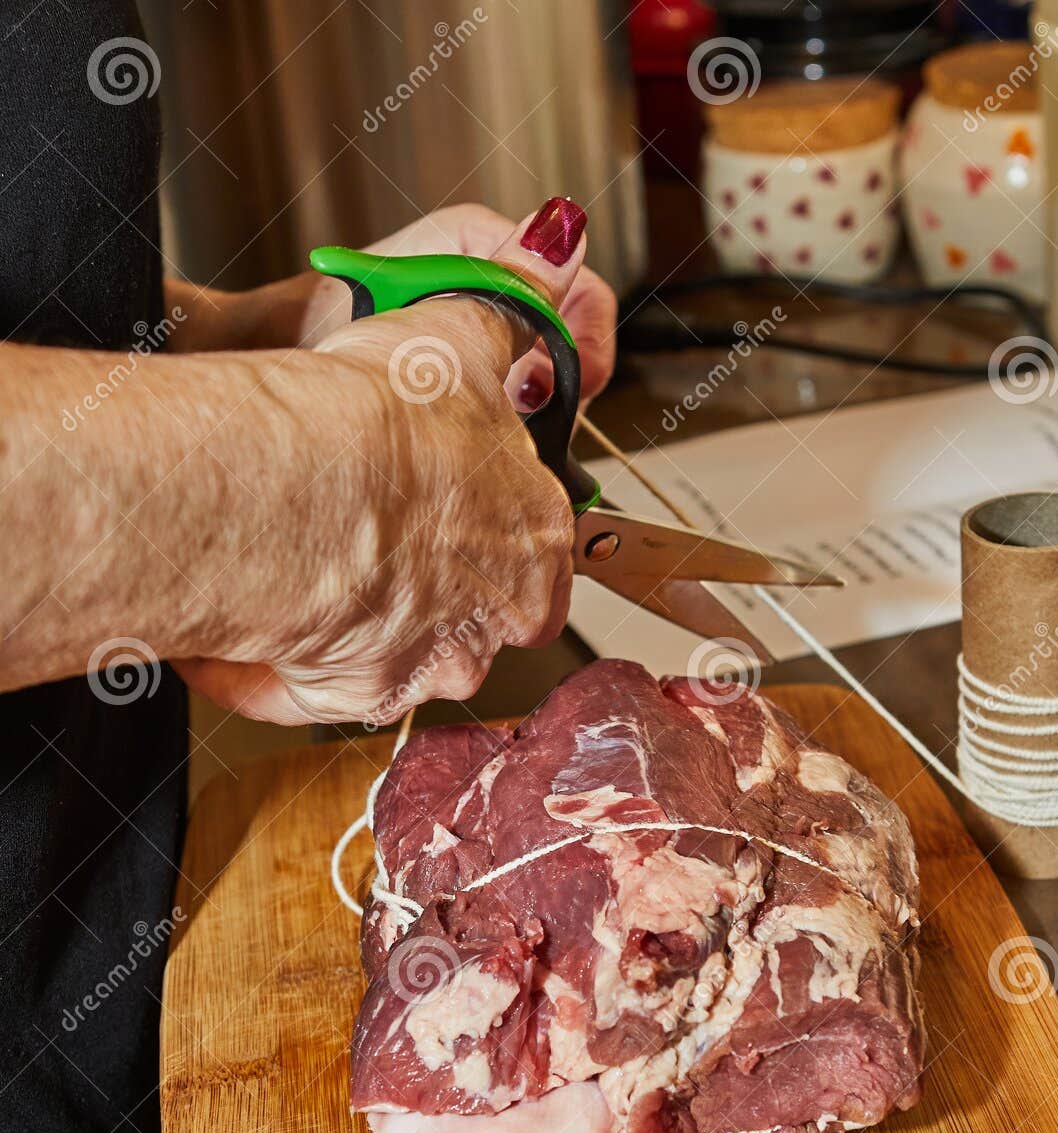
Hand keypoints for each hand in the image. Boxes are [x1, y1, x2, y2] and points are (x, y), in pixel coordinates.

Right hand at [175, 202, 589, 726]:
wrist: (286, 492)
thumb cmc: (377, 428)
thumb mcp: (459, 334)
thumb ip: (514, 304)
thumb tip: (557, 247)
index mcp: (536, 555)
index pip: (534, 557)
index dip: (477, 519)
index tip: (426, 495)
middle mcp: (486, 631)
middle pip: (459, 615)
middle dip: (411, 576)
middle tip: (349, 517)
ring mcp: (412, 675)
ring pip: (378, 650)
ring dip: (337, 613)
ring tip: (285, 551)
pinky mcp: (331, 701)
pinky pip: (296, 681)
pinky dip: (266, 649)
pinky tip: (241, 599)